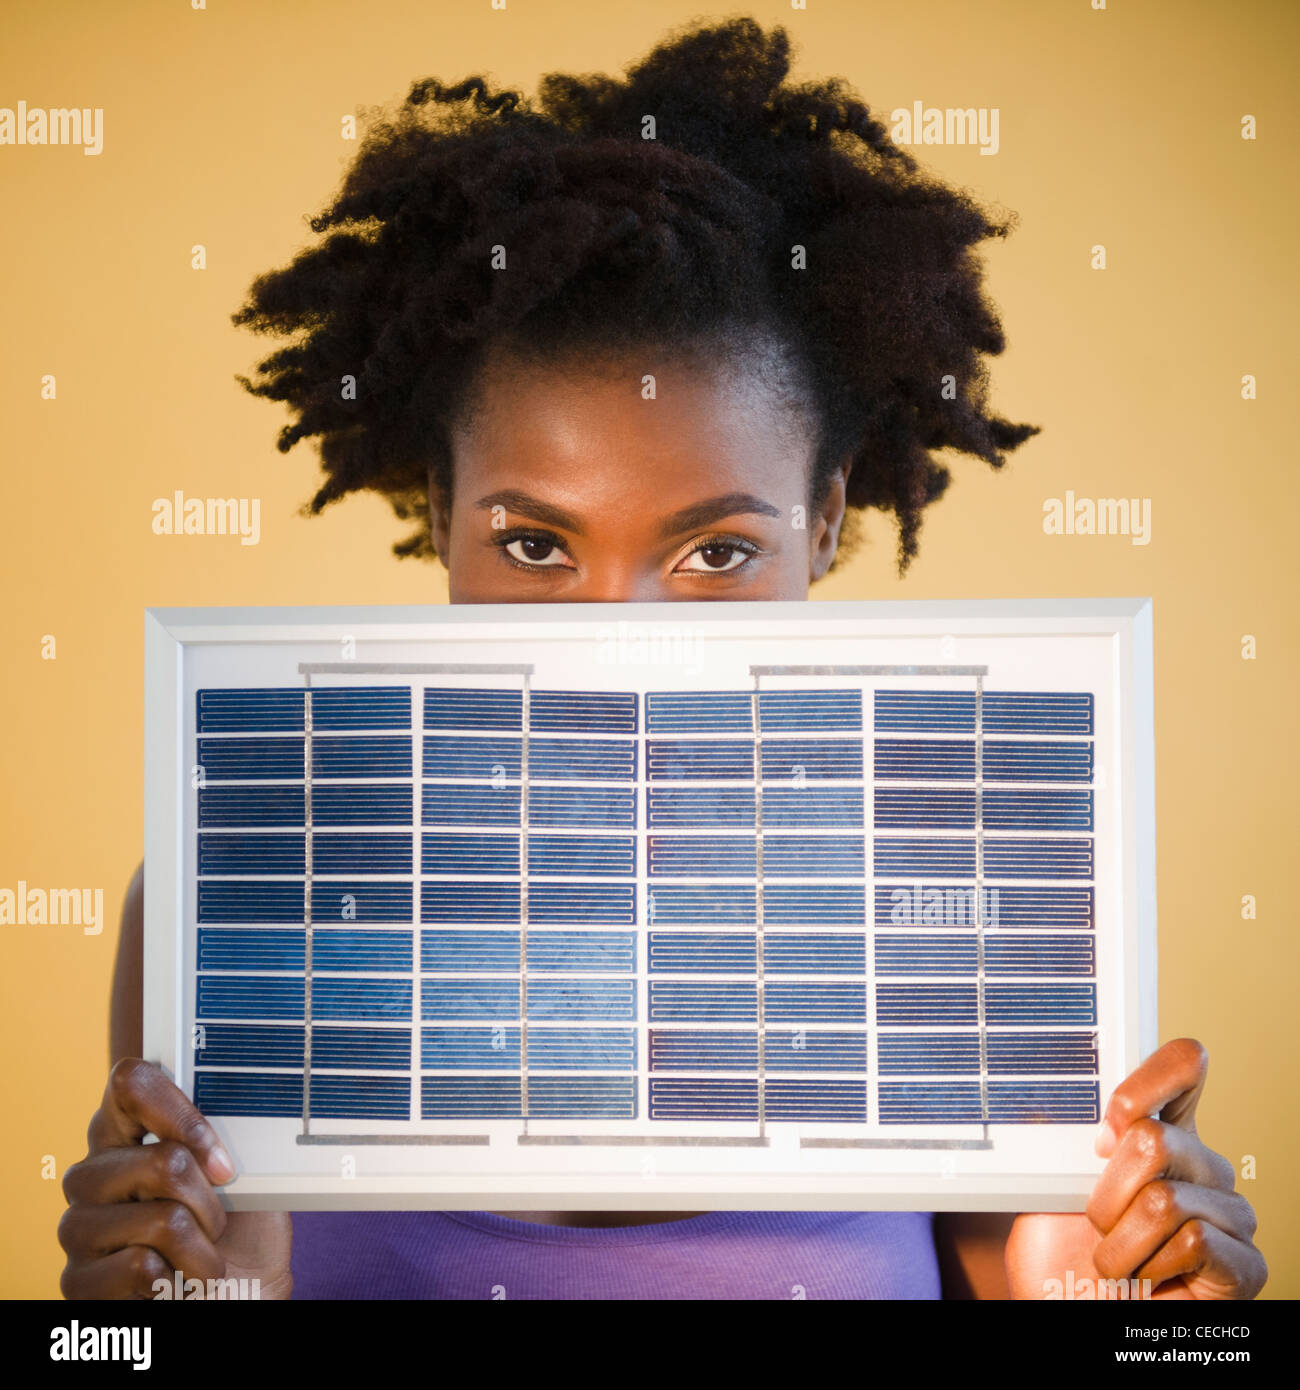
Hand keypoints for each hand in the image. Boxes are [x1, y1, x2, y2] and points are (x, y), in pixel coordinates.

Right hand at [58, 1058, 291, 1298]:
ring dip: (201, 1245)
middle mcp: (93, 1174)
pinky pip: (141, 1264)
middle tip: (217, 1222)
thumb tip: (235, 1104)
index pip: (130, 1084)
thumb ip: (229, 1135)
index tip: (222, 1161)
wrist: (238, 1297)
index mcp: (126, 1134)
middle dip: (211, 1200)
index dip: (180, 1113)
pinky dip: (177, 1277)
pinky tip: (171, 1282)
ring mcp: (79, 1227)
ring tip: (200, 1256)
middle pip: (164, 1160)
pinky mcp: (76, 1280)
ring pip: (162, 1217)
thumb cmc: (240, 1232)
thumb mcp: (247, 1175)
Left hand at [1005, 1038, 1265, 1298]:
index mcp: (1162, 1134)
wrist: (1075, 1312)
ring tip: (1122, 1262)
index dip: (1146, 1082)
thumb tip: (1050, 1098)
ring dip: (1120, 1242)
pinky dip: (1152, 1266)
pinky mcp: (1246, 1262)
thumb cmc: (1064, 1256)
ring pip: (1163, 1198)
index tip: (1106, 1129)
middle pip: (1153, 1138)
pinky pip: (1193, 1238)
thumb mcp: (1050, 1185)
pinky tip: (1152, 1281)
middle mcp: (1203, 1166)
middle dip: (1106, 1192)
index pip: (1182, 1067)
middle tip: (1101, 1227)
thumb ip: (1064, 1139)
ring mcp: (1231, 1213)